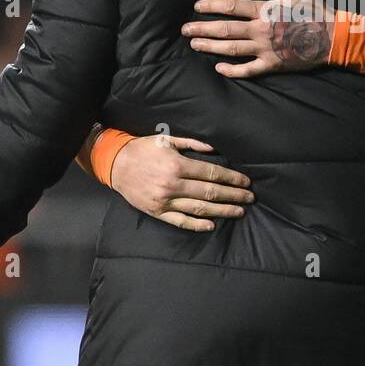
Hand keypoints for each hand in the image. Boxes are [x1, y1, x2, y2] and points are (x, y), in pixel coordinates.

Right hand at [110, 134, 252, 231]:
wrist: (115, 165)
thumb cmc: (143, 149)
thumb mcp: (167, 140)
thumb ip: (192, 144)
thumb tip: (214, 149)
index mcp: (178, 165)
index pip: (212, 173)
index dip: (231, 178)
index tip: (245, 182)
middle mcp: (173, 184)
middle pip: (210, 192)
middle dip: (233, 195)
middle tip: (249, 198)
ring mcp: (165, 201)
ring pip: (199, 208)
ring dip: (222, 210)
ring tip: (238, 212)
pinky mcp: (157, 212)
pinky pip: (180, 221)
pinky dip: (197, 225)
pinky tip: (211, 226)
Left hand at [181, 0, 333, 77]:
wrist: (332, 37)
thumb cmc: (315, 10)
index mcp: (265, 10)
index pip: (231, 7)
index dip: (212, 6)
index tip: (197, 7)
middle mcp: (261, 30)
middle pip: (225, 29)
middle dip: (202, 28)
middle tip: (185, 29)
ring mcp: (265, 49)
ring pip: (231, 49)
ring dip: (211, 47)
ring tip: (195, 44)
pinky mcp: (272, 64)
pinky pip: (248, 70)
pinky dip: (232, 70)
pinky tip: (218, 68)